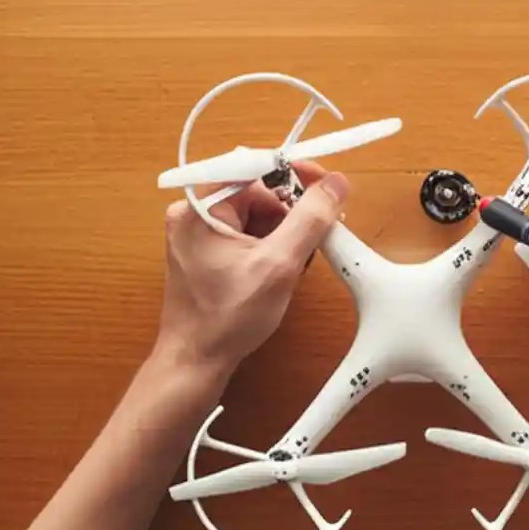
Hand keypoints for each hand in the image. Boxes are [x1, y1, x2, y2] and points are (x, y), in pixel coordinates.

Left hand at [154, 161, 347, 375]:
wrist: (196, 361)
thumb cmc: (226, 319)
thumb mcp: (278, 265)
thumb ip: (310, 220)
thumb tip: (335, 185)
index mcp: (200, 207)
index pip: (254, 168)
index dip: (294, 173)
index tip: (326, 184)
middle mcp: (193, 213)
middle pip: (257, 192)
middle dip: (291, 211)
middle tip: (318, 233)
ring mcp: (198, 234)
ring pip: (255, 215)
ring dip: (283, 232)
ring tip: (296, 261)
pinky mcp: (206, 253)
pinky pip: (246, 234)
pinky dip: (270, 246)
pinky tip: (282, 269)